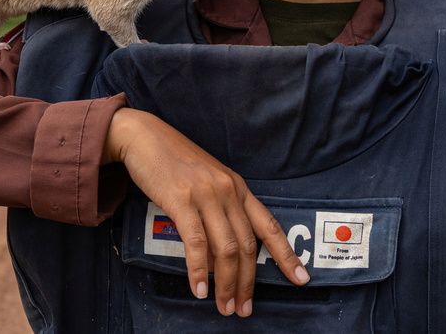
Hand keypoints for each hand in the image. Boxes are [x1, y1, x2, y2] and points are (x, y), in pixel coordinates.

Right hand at [104, 107, 308, 316]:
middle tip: (243, 308)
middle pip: (247, 246)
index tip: (301, 279)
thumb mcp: (208, 180)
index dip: (286, 255)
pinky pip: (197, 243)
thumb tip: (224, 252)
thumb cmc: (173, 160)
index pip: (269, 226)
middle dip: (248, 283)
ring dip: (227, 284)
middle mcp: (228, 190)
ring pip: (226, 249)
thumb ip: (221, 209)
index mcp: (238, 186)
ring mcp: (206, 195)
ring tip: (223, 305)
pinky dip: (200, 271)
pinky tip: (199, 288)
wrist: (144, 136)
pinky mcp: (182, 200)